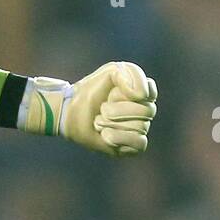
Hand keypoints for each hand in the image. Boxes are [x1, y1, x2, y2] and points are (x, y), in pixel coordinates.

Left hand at [24, 62, 157, 155]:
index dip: (130, 92)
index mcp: (141, 91)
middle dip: (118, 110)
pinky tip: (105, 135)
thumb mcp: (109, 73)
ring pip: (141, 127)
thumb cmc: (89, 92)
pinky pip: (140, 143)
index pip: (149, 92)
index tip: (112, 92)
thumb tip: (141, 95)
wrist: (70, 113)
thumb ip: (129, 74)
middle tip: (102, 109)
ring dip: (112, 124)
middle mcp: (144, 110)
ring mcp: (140, 128)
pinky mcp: (133, 146)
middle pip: (147, 111)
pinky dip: (120, 138)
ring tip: (98, 121)